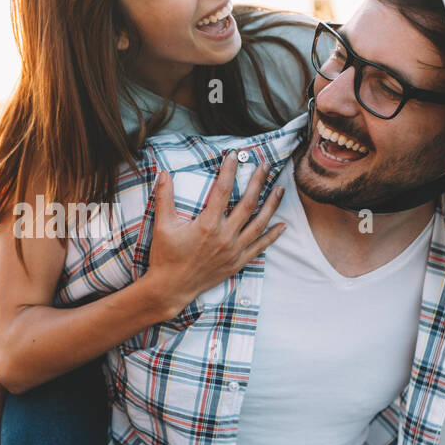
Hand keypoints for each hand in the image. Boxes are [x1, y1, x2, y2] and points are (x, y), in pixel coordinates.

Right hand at [144, 154, 286, 315]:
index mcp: (207, 224)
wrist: (171, 288)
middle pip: (248, 203)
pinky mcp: (237, 263)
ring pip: (259, 223)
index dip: (229, 170)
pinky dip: (272, 236)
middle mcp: (224, 236)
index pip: (222, 190)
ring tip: (279, 188)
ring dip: (271, 205)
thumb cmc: (165, 256)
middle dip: (258, 181)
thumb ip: (165, 197)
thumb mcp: (162, 225)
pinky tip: (282, 225)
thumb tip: (163, 172)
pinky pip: (260, 247)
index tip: (234, 155)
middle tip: (265, 166)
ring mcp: (233, 251)